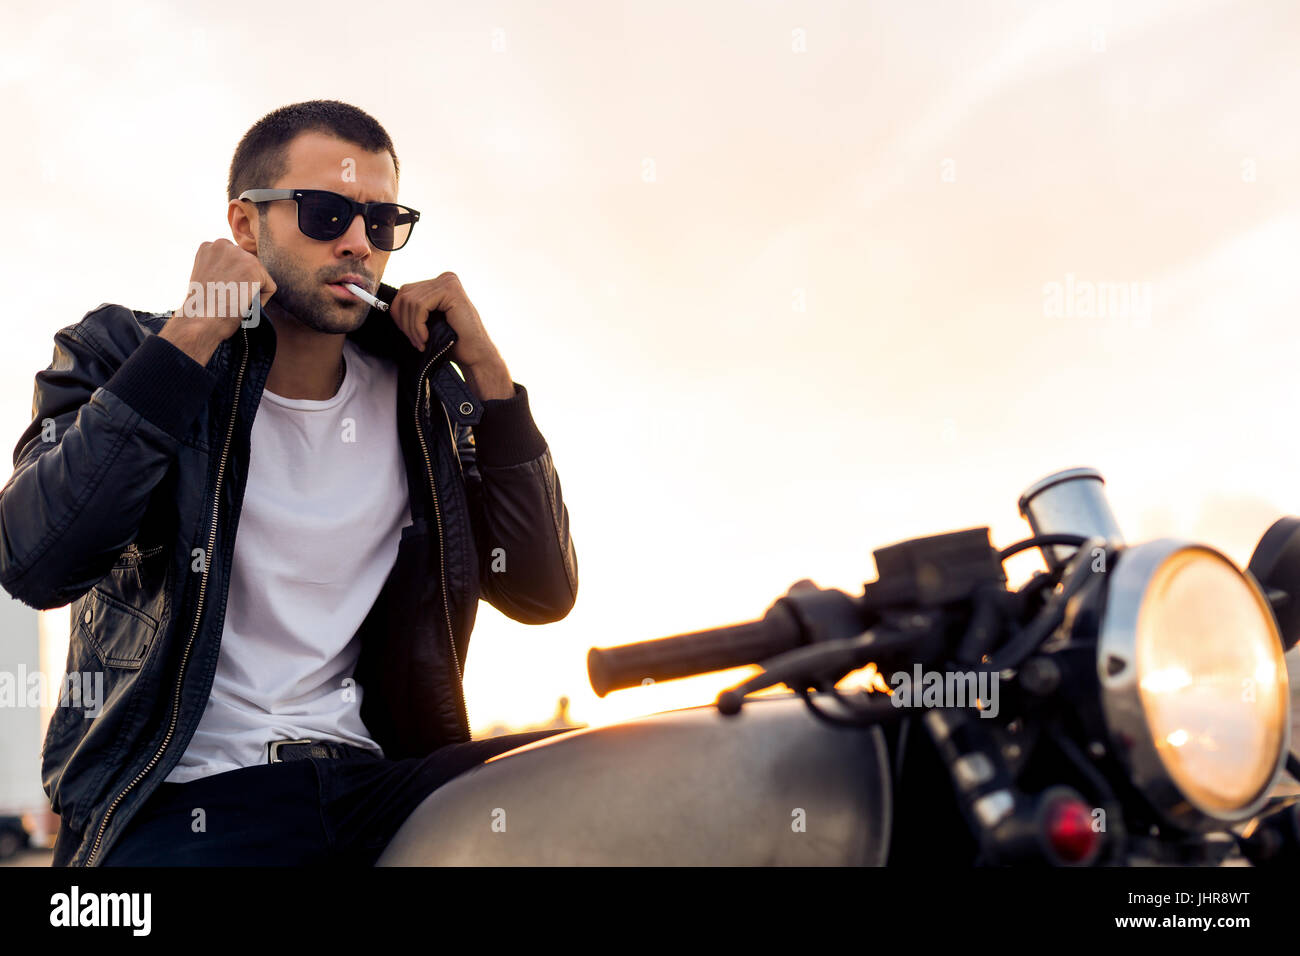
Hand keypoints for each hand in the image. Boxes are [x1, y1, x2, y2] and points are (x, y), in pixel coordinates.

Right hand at [162, 240, 275, 364]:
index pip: (235, 261)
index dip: (232, 280)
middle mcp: (223, 244)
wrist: (200, 321)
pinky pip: (269, 287)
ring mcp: (240, 255)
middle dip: (244, 284)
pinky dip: (261, 301)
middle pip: (249, 266)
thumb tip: (242, 275)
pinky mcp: (254, 269)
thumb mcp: (207, 277)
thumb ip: (222, 268)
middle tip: (228, 299)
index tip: (221, 292)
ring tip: (233, 301)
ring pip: (260, 276)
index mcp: (209, 246)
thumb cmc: (201, 308)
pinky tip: (243, 304)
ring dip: (251, 292)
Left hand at [389, 273, 499, 366]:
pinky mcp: (450, 291)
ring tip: (421, 342)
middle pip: (405, 294)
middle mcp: (445, 279)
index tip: (409, 335)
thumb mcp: (428, 321)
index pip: (405, 292)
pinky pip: (420, 306)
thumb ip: (413, 309)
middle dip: (404, 322)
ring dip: (411, 327)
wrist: (475, 355)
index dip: (399, 315)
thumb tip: (386, 306)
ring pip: (410, 301)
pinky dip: (418, 325)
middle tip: (415, 341)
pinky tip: (426, 338)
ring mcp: (448, 282)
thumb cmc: (452, 342)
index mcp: (439, 284)